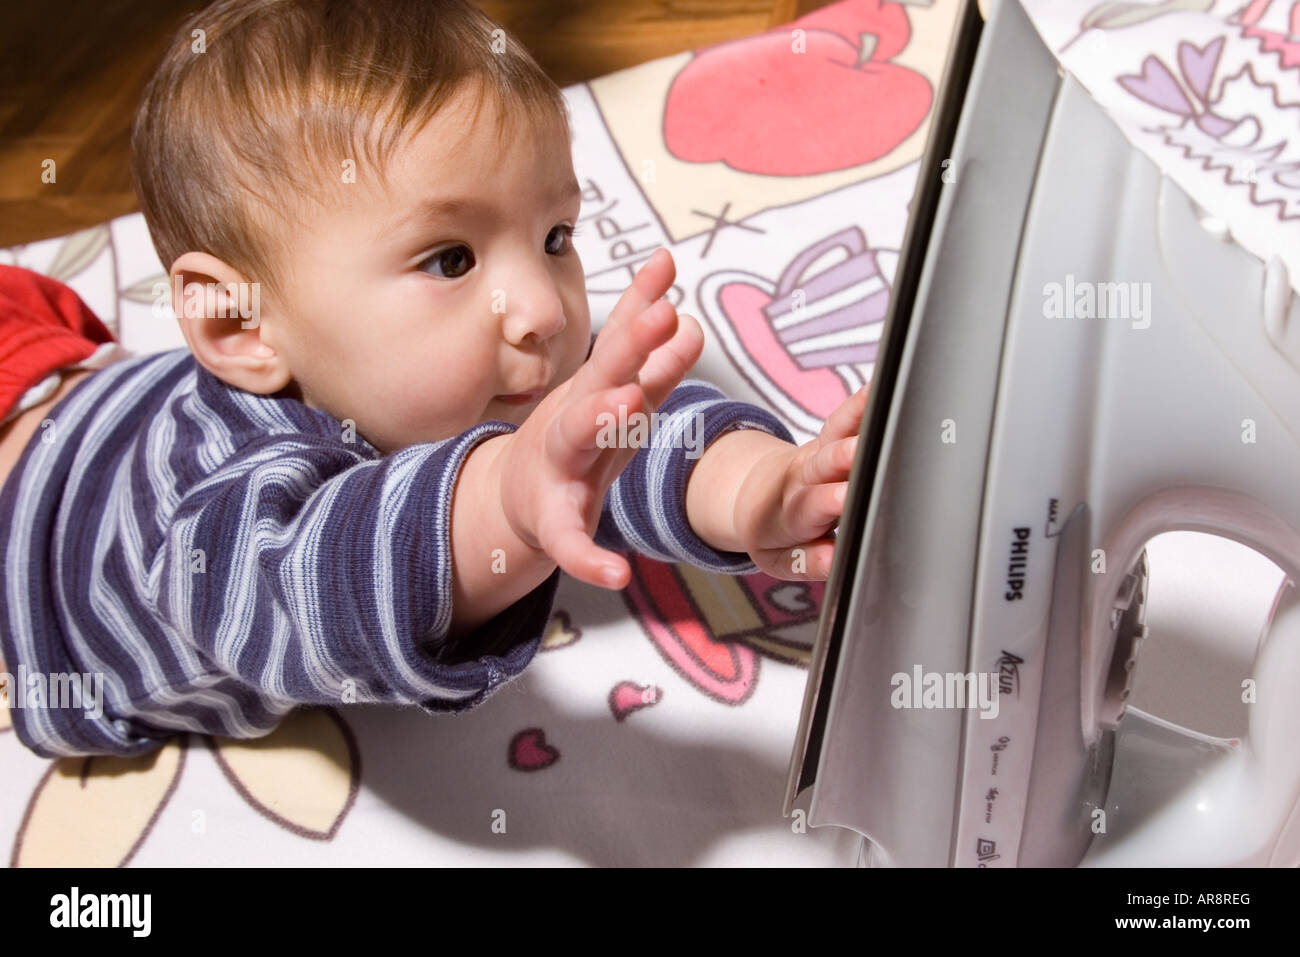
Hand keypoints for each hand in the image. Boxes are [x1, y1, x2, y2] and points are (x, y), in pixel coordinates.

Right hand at [493, 248, 704, 588]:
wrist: (519, 497)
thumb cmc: (574, 436)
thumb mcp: (605, 385)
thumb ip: (640, 340)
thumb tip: (672, 280)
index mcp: (592, 394)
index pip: (620, 349)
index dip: (640, 322)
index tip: (666, 290)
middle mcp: (574, 424)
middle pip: (601, 380)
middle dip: (630, 350)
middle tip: (665, 318)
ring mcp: (561, 471)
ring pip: (578, 440)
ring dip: (603, 419)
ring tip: (631, 400)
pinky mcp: (556, 524)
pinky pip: (570, 543)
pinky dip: (589, 559)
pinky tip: (615, 576)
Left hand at [732, 384, 869, 579]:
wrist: (756, 499)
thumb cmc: (777, 534)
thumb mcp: (779, 559)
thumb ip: (807, 562)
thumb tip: (835, 559)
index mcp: (788, 513)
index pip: (808, 507)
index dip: (826, 501)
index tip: (844, 498)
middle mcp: (801, 478)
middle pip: (821, 465)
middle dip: (842, 458)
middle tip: (859, 452)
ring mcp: (816, 455)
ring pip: (836, 436)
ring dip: (857, 423)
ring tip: (879, 407)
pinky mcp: (828, 438)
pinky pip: (845, 417)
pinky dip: (862, 403)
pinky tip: (880, 387)